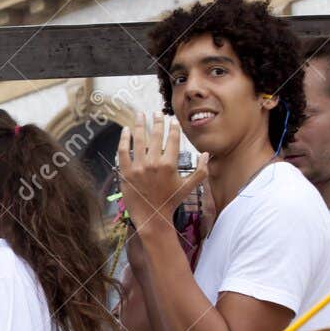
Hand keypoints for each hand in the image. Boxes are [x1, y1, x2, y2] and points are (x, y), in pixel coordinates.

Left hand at [117, 114, 208, 234]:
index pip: (172, 140)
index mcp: (169, 165)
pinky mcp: (125, 172)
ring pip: (138, 140)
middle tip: (156, 113)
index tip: (172, 120)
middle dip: (157, 122)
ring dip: (139, 125)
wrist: (151, 217)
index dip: (172, 128)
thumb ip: (201, 170)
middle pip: (155, 136)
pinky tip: (125, 130)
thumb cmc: (171, 201)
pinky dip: (123, 139)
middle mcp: (153, 164)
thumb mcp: (189, 187)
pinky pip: (123, 151)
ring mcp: (138, 167)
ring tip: (140, 115)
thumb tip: (206, 154)